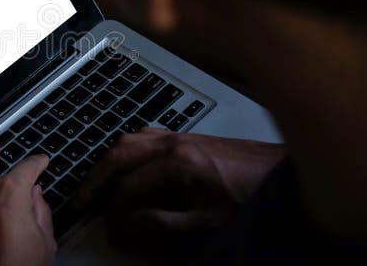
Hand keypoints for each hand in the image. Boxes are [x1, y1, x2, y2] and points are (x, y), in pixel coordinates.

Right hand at [74, 128, 284, 251]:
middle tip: (81, 201)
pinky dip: (127, 150)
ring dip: (108, 162)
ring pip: (129, 141)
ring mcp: (179, 136)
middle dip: (95, 179)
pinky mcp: (188, 137)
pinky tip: (128, 164)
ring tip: (98, 184)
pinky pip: (144, 136)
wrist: (285, 174)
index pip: (128, 188)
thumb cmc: (252, 196)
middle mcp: (172, 143)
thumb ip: (164, 225)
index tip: (109, 231)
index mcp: (176, 163)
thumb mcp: (209, 222)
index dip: (113, 213)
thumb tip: (128, 226)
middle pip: (118, 155)